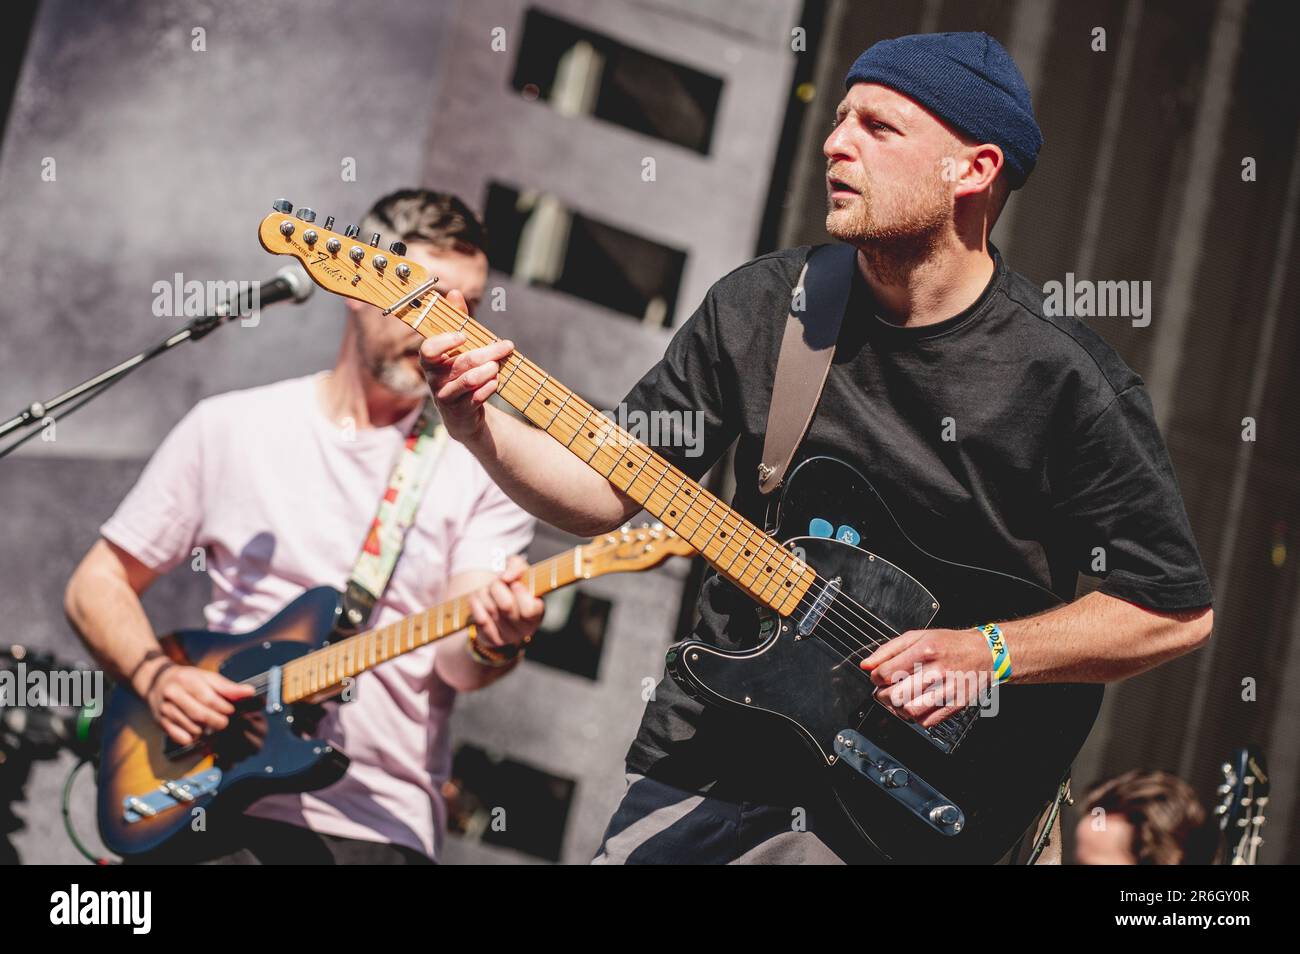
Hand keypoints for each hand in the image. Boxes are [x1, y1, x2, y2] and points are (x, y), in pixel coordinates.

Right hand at [137, 661, 255, 745]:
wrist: (157, 681)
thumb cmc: (188, 679)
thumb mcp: (207, 677)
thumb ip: (228, 687)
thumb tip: (250, 692)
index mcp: (187, 680)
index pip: (209, 698)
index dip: (224, 708)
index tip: (232, 711)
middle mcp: (173, 694)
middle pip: (200, 715)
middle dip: (218, 722)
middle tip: (225, 722)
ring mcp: (165, 710)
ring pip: (192, 728)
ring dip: (206, 731)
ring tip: (211, 725)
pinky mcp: (161, 723)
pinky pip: (181, 737)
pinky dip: (193, 737)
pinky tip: (198, 731)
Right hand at [419, 289, 515, 443]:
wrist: (463, 414)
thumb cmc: (460, 372)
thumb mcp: (458, 347)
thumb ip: (456, 321)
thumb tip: (453, 292)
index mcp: (430, 361)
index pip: (428, 350)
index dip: (445, 342)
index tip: (463, 336)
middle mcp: (434, 379)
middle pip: (462, 362)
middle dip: (488, 352)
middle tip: (506, 345)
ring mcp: (446, 397)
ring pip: (470, 380)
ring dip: (490, 370)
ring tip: (498, 366)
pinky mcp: (460, 411)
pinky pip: (478, 397)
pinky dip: (490, 387)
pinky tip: (496, 382)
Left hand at [466, 555, 544, 654]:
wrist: (497, 606)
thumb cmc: (512, 587)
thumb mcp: (520, 572)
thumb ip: (518, 567)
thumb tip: (506, 578)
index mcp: (538, 612)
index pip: (530, 609)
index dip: (519, 593)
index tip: (514, 583)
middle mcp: (526, 628)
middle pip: (506, 606)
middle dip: (496, 587)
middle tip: (495, 582)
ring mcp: (509, 636)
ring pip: (491, 610)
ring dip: (484, 593)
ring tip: (486, 589)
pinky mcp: (493, 640)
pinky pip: (480, 619)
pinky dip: (476, 604)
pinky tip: (477, 599)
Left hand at [860, 628, 992, 727]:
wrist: (984, 653)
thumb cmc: (950, 644)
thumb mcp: (918, 636)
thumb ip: (888, 650)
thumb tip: (866, 664)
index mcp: (924, 650)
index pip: (885, 673)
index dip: (875, 678)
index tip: (878, 677)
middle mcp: (936, 670)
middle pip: (894, 695)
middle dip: (883, 695)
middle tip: (885, 691)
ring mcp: (947, 689)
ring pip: (908, 711)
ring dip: (898, 708)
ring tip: (900, 699)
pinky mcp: (955, 704)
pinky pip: (926, 721)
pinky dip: (915, 717)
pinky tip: (916, 705)